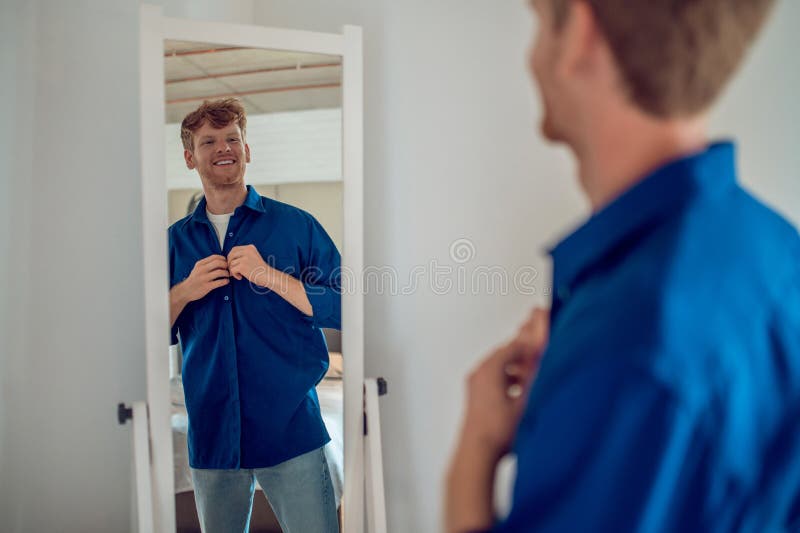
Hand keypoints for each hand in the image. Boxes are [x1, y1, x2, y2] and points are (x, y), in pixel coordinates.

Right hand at [178, 254, 230, 302]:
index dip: (223, 259)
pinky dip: (225, 281)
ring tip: (227, 275)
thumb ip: (207, 264)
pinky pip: (220, 282)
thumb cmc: (194, 279)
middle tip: (228, 269)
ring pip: (220, 272)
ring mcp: (204, 278)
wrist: (185, 291)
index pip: (215, 257)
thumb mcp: (197, 269)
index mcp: (200, 264)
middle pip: (218, 262)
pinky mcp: (206, 286)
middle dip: (226, 265)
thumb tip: (221, 260)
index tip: (225, 263)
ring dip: (227, 273)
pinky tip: (226, 281)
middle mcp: (201, 270)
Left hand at [227, 244, 269, 285]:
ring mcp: (244, 258)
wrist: (267, 276)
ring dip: (233, 270)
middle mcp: (247, 251)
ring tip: (239, 274)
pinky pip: (232, 270)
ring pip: (231, 263)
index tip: (233, 263)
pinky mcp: (242, 266)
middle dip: (230, 263)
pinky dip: (235, 275)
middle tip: (233, 270)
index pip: (234, 249)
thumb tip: (229, 258)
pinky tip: (240, 277)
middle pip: (231, 255)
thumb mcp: (253, 256)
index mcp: (250, 247)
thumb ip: (244, 254)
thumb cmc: (260, 269)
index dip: (231, 256)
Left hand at [461, 308, 549, 458]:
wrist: (476, 452)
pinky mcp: (474, 396)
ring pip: (497, 367)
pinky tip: (519, 391)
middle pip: (503, 355)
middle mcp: (478, 373)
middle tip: (539, 356)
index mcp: (490, 369)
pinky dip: (506, 379)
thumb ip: (534, 380)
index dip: (529, 346)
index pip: (512, 347)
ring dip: (514, 368)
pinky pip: (491, 379)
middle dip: (522, 355)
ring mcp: (474, 384)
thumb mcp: (525, 402)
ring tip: (532, 375)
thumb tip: (543, 366)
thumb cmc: (498, 431)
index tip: (542, 345)